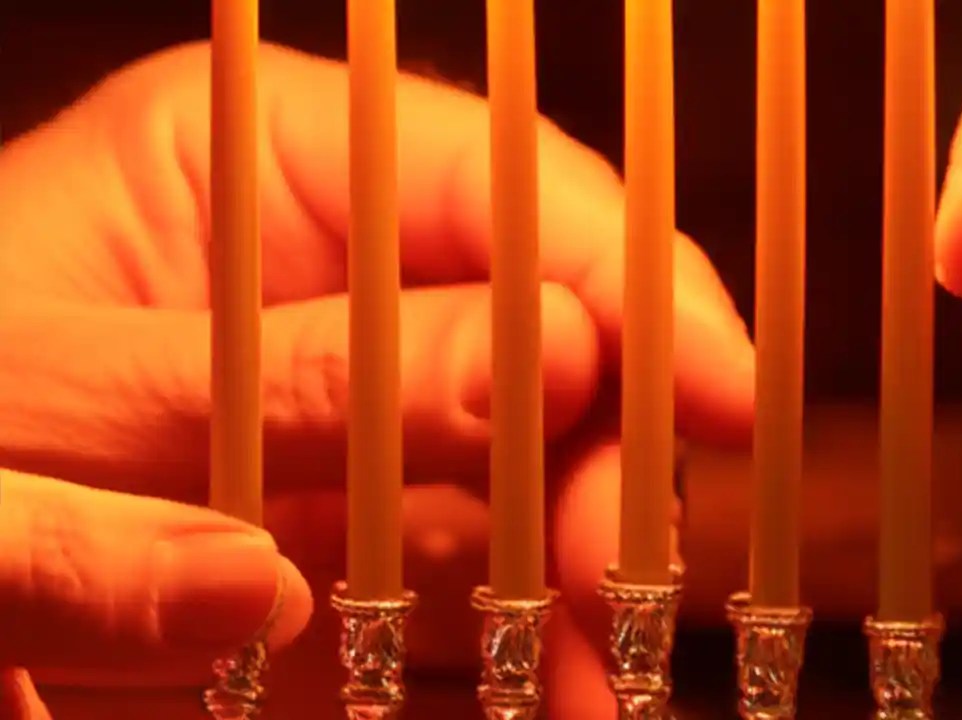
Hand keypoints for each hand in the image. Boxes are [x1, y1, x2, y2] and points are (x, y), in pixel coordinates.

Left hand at [0, 42, 752, 714]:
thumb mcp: (18, 403)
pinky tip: (548, 700)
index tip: (724, 392)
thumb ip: (239, 397)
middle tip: (614, 564)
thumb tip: (482, 402)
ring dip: (572, 574)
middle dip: (600, 447)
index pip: (499, 187)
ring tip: (594, 677)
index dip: (629, 278)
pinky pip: (461, 586)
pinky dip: (513, 653)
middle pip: (542, 341)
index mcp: (257, 173)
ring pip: (525, 474)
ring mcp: (345, 427)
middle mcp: (327, 291)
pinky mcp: (341, 549)